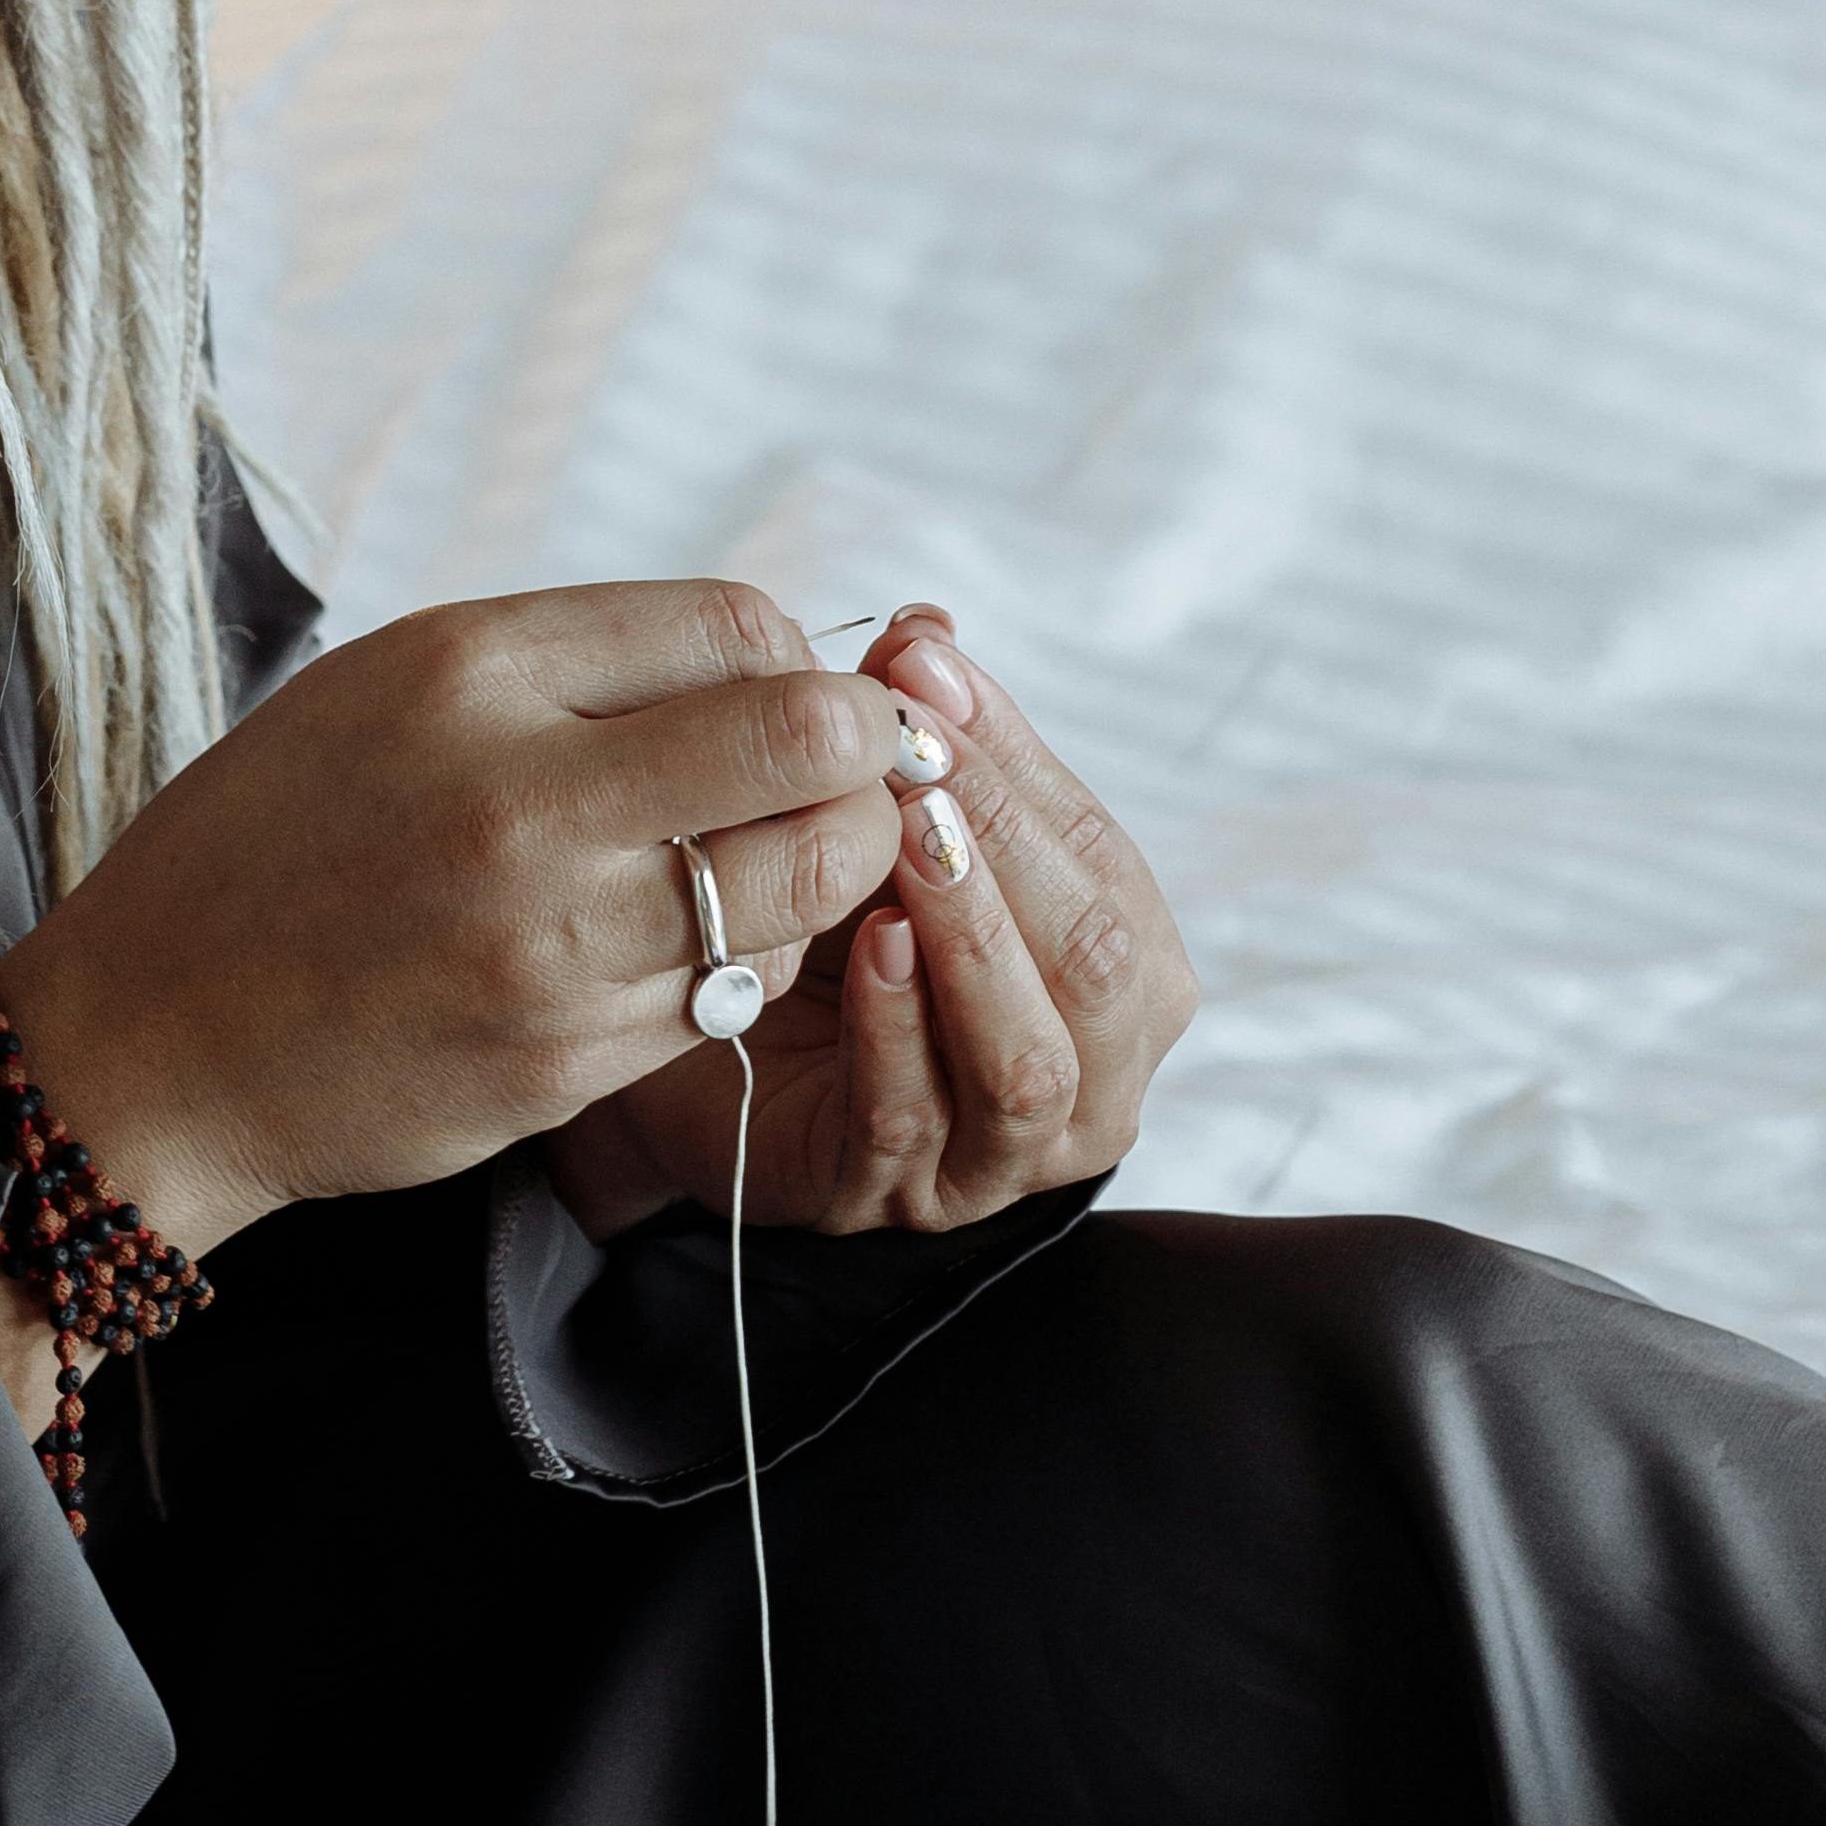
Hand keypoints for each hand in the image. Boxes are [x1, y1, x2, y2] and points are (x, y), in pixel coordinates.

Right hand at [0, 583, 920, 1258]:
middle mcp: (518, 796)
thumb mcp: (386, 690)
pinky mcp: (568, 1058)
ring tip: (780, 855)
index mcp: (465, 670)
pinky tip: (698, 942)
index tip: (798, 691)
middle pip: (801, 741)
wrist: (154, 1041)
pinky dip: (754, 960)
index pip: (735, 625)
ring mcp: (552, 941)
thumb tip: (766, 658)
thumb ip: (568, 668)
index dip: (802, 657)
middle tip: (859, 770)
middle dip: (867, 753)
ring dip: (831, 864)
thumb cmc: (270, 845)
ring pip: (803, 881)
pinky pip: (735, 992)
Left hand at [551, 610, 1196, 1243]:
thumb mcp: (878, 825)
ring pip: (1026, 1058)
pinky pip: (913, 1121)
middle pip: (1095, 957)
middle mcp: (1095, 1069)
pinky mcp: (901, 1199)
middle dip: (1006, 841)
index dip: (1017, 756)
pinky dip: (896, 1033)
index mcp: (1124, 965)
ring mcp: (1004, 1152)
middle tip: (915, 751)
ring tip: (905, 848)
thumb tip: (929, 626)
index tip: (921, 667)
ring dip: (970, 941)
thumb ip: (924, 740)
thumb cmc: (825, 928)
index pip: (1099, 853)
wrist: (701, 1053)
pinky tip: (865, 951)